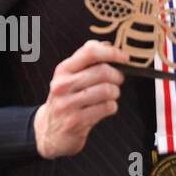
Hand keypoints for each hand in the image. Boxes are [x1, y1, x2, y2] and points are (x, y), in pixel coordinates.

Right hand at [32, 41, 128, 160]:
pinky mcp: (74, 121)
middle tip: (117, 81)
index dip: (113, 52)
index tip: (125, 58)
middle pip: (103, 71)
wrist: (50, 131)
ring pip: (107, 90)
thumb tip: (107, 44)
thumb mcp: (71, 76)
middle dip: (117, 76)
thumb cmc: (68, 98)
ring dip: (115, 93)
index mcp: (63, 70)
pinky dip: (111, 107)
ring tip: (110, 95)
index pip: (91, 52)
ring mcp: (67, 104)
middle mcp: (62, 85)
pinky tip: (104, 108)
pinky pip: (107, 107)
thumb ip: (87, 58)